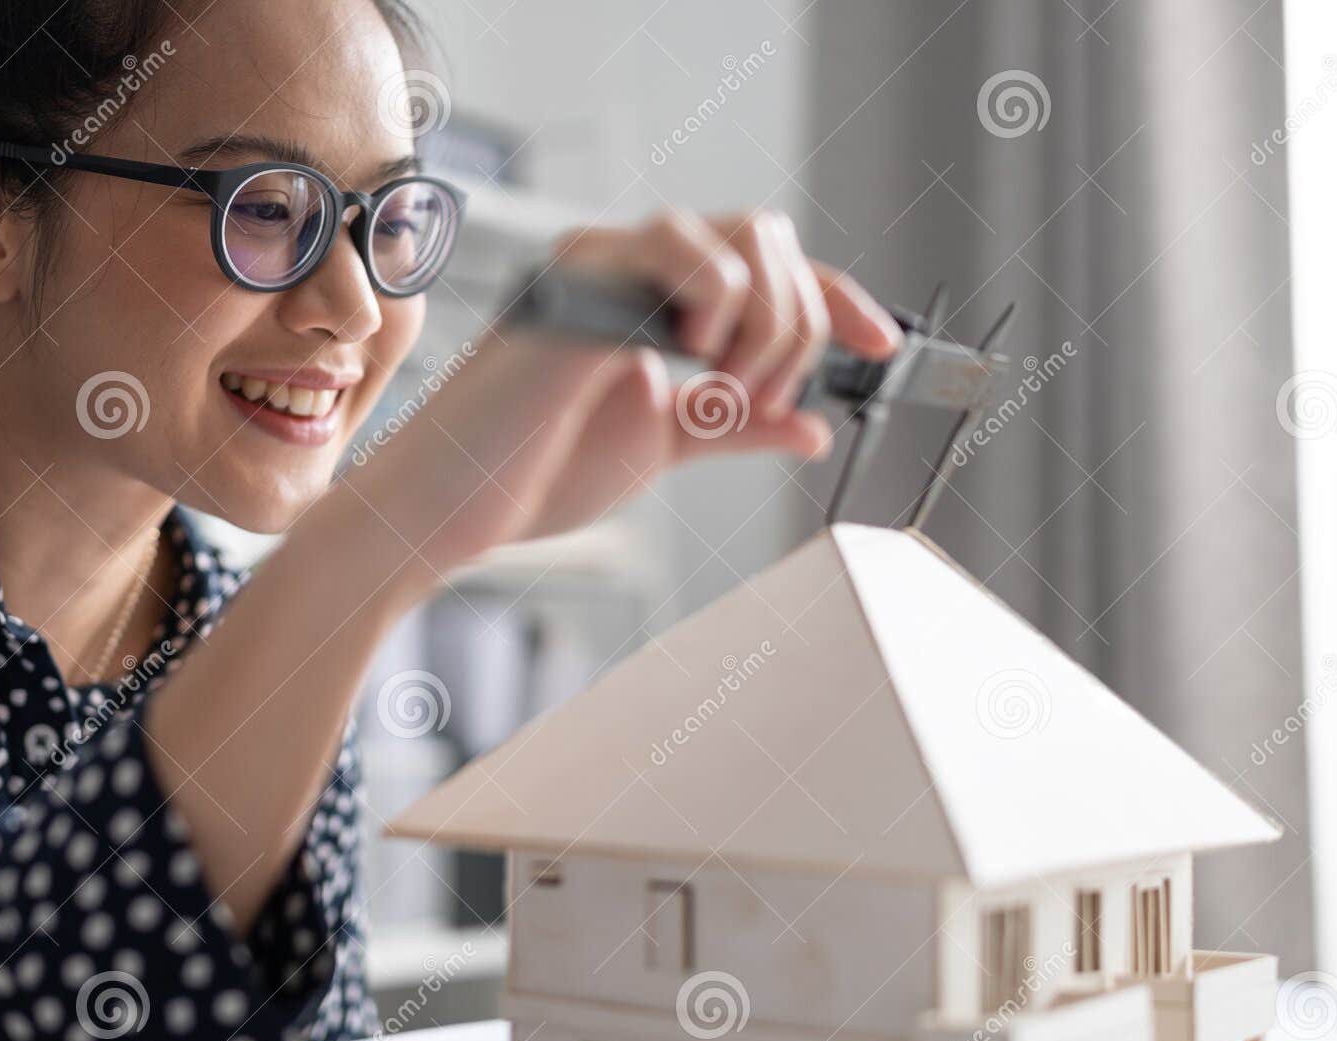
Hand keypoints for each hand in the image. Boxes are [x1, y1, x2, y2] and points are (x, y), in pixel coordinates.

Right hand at [350, 207, 901, 578]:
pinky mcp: (581, 290)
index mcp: (654, 297)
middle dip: (800, 325)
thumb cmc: (533, 471)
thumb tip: (813, 428)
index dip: (838, 299)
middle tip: (759, 402)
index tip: (882, 344)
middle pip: (770, 238)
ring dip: (766, 321)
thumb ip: (733, 426)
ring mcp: (603, 271)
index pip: (770, 268)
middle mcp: (631, 268)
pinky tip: (695, 366)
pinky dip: (719, 306)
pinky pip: (681, 255)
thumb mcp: (663, 446)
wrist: (453, 507)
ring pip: (739, 237)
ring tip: (725, 395)